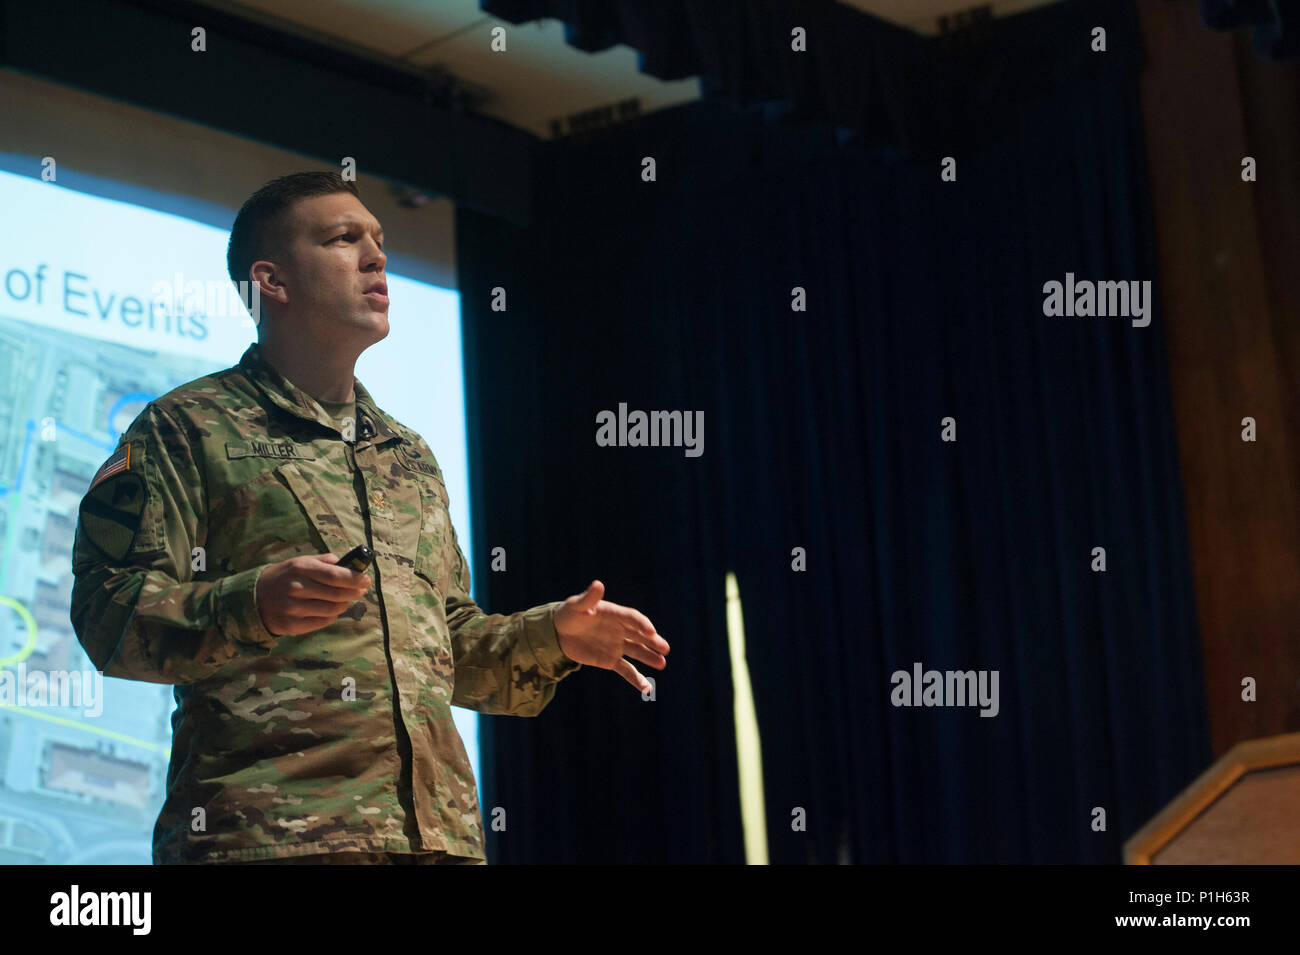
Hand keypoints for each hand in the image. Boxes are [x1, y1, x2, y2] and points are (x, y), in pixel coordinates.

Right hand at [255, 552, 369, 635]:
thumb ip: (324, 561)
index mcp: (300, 569)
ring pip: (333, 609)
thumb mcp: (299, 562)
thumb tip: (349, 564)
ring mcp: (294, 609)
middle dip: (354, 593)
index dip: (354, 579)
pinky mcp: (292, 625)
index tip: (366, 580)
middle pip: (337, 594)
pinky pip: (323, 622)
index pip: (334, 575)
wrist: (253, 598)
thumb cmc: (283, 577)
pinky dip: (332, 616)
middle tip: (360, 591)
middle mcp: (296, 588)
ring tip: (345, 600)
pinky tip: (330, 610)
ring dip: (344, 605)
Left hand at [553, 580, 668, 692]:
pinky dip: (636, 679)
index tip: (650, 632)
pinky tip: (646, 688)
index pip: (632, 618)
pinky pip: (626, 670)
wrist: (559, 632)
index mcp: (614, 614)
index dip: (641, 624)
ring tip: (662, 663)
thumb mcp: (576, 605)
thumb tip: (598, 585)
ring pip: (637, 652)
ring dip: (650, 657)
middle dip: (653, 642)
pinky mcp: (610, 660)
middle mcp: (620, 630)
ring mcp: (617, 645)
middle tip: (665, 648)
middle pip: (640, 635)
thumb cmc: (569, 614)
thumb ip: (588, 598)